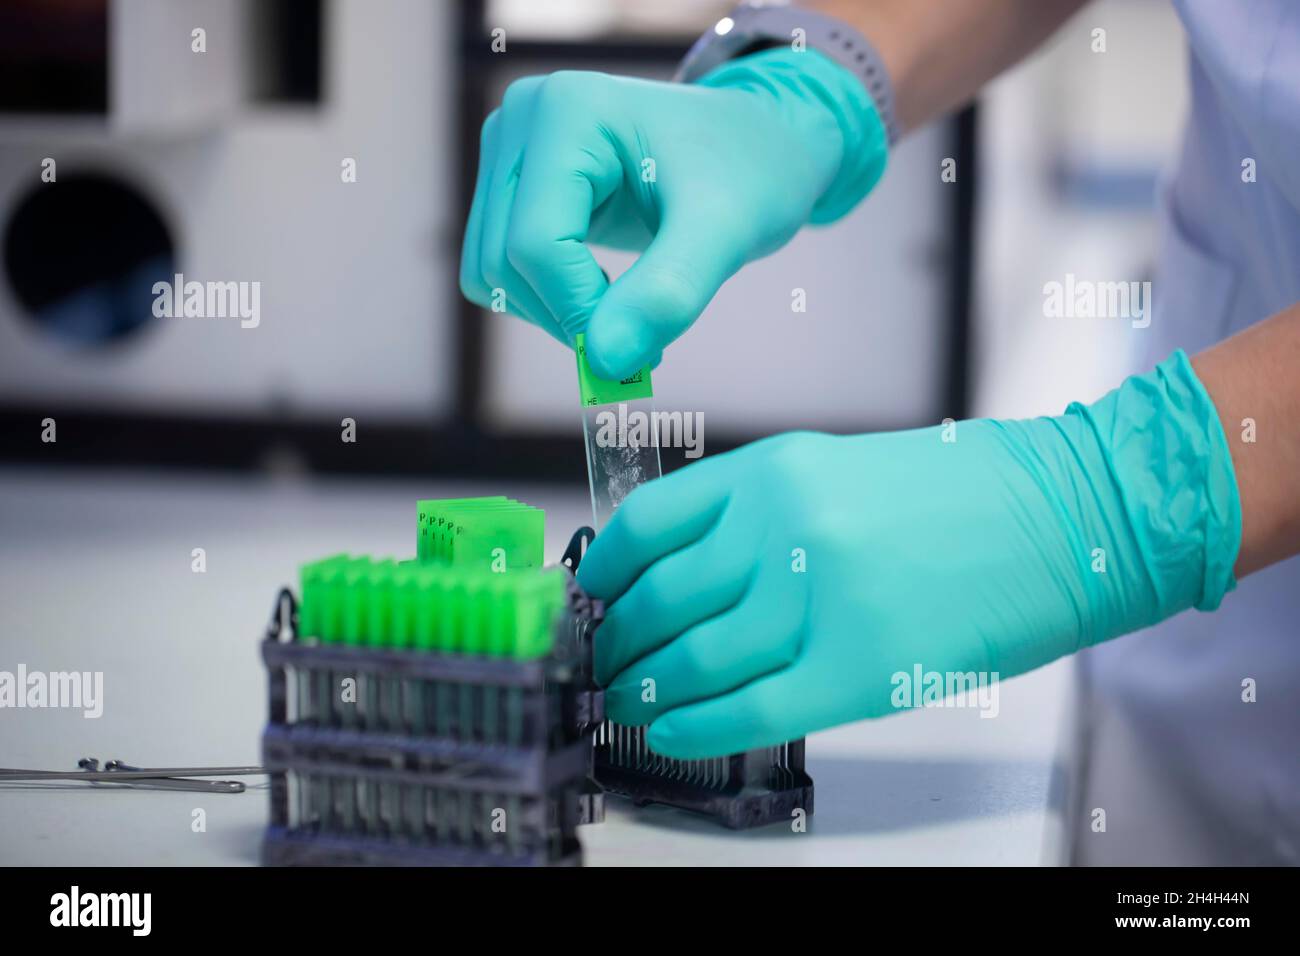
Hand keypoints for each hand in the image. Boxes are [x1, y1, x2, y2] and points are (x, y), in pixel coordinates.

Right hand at [459, 48, 886, 378]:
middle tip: (642, 347)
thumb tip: (605, 361)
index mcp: (569, 111)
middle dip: (569, 317)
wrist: (758, 148)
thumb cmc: (750, 173)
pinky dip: (544, 302)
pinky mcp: (512, 184)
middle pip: (505, 259)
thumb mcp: (725, 232)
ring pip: (491, 271)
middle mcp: (522, 120)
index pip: (536, 242)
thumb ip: (668, 293)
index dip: (579, 310)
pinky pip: (498, 268)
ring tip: (631, 320)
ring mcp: (510, 150)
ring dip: (554, 316)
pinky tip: (603, 299)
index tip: (642, 351)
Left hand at [576, 352, 1239, 757]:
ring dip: (649, 686)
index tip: (593, 597)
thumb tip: (685, 573)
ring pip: (696, 658)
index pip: (650, 525)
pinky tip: (670, 732)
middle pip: (662, 598)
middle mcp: (783, 528)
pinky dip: (696, 725)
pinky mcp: (859, 668)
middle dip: (619, 639)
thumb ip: (758, 513)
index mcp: (773, 470)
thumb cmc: (961, 496)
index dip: (607, 572)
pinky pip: (749, 708)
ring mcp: (818, 599)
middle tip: (603, 661)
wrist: (1067, 516)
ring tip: (631, 699)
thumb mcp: (838, 471)